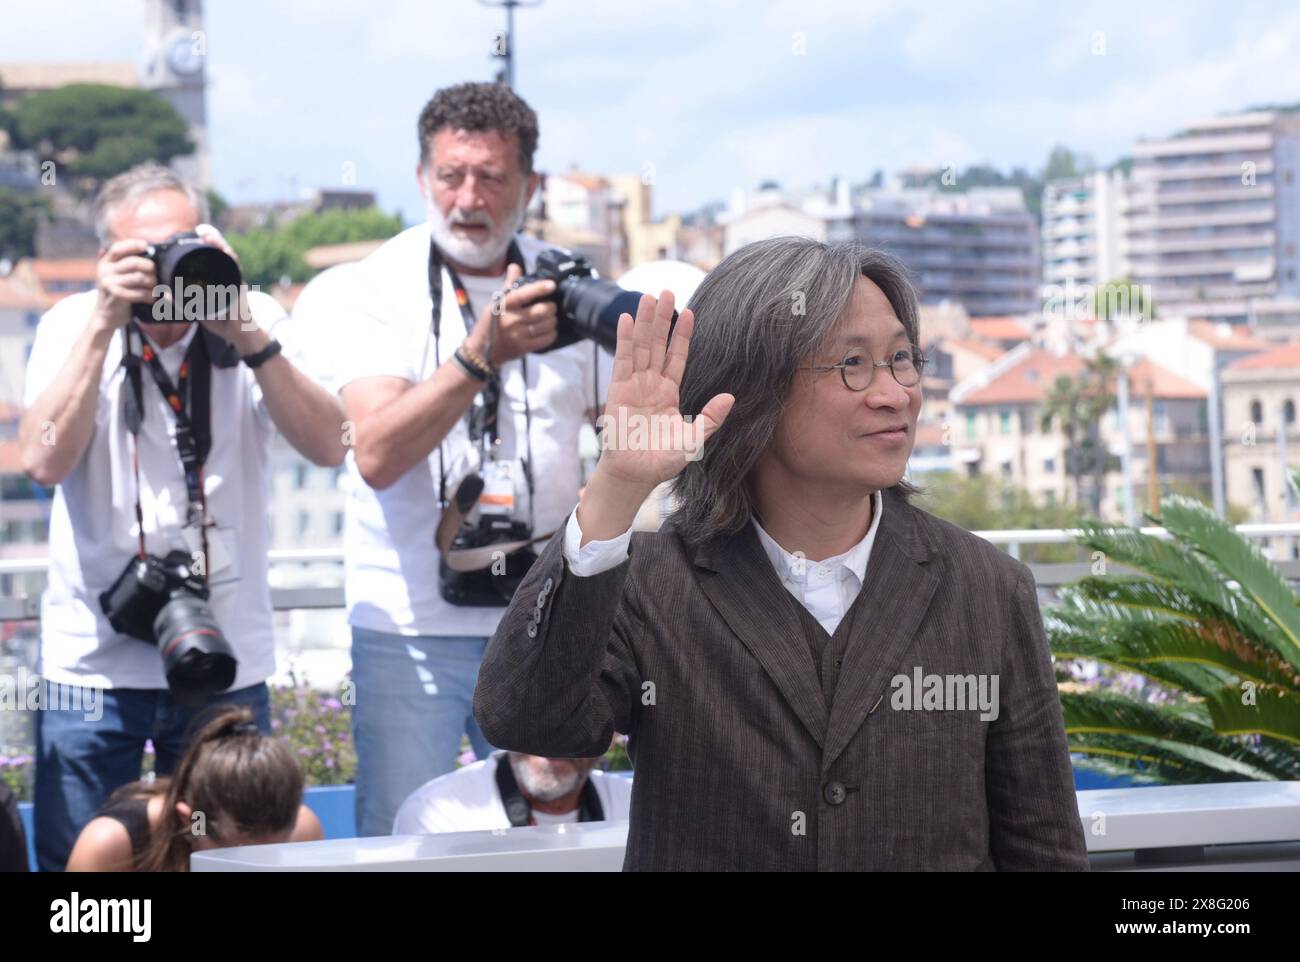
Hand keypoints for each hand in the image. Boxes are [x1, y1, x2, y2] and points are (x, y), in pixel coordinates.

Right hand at [91, 240, 156, 332]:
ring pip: (138, 278)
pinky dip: (149, 296)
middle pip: (133, 263)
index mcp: (106, 262)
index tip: (145, 245)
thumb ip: (126, 264)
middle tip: (156, 274)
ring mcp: (109, 283)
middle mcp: (105, 270)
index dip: (132, 245)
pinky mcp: (115, 296)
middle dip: (149, 267)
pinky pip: (138, 293)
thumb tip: (148, 252)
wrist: (105, 315)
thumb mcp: (116, 276)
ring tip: (156, 289)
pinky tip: (152, 299)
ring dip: (152, 283)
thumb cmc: (118, 293)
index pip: (118, 248)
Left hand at [191, 223, 264, 351]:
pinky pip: (235, 269)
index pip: (211, 257)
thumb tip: (164, 295)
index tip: (197, 233)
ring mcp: (235, 280)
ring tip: (208, 235)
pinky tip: (225, 251)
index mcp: (216, 278)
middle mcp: (227, 276)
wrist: (238, 333)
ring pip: (228, 257)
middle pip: (221, 252)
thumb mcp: (197, 309)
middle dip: (213, 240)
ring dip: (219, 245)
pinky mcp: (239, 286)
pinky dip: (230, 259)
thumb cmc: (220, 319)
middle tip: (202, 230)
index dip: (206, 245)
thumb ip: (181, 301)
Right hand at [464, 263, 557, 365]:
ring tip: (551, 318)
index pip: (522, 294)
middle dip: (551, 307)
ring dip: (553, 320)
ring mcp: (517, 335)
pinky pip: (545, 339)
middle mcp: (510, 320)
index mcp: (504, 305)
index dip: (539, 288)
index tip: (552, 284)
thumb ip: (509, 285)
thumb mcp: (495, 303)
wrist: (481, 350)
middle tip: (552, 306)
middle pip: (541, 310)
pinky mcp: (523, 348)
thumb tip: (515, 266)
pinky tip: (549, 331)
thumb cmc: (490, 323)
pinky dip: (552, 334)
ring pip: (546, 325)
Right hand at [594, 290, 733, 492]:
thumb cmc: (662, 461)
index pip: (677, 357)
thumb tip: (730, 397)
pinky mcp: (619, 390)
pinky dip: (625, 339)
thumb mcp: (694, 439)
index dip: (682, 335)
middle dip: (662, 319)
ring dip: (645, 322)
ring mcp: (634, 385)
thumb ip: (711, 418)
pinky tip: (629, 319)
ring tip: (649, 296)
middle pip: (657, 344)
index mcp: (668, 393)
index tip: (689, 312)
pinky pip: (623, 360)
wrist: (636, 475)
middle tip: (667, 291)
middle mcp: (651, 385)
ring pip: (641, 346)